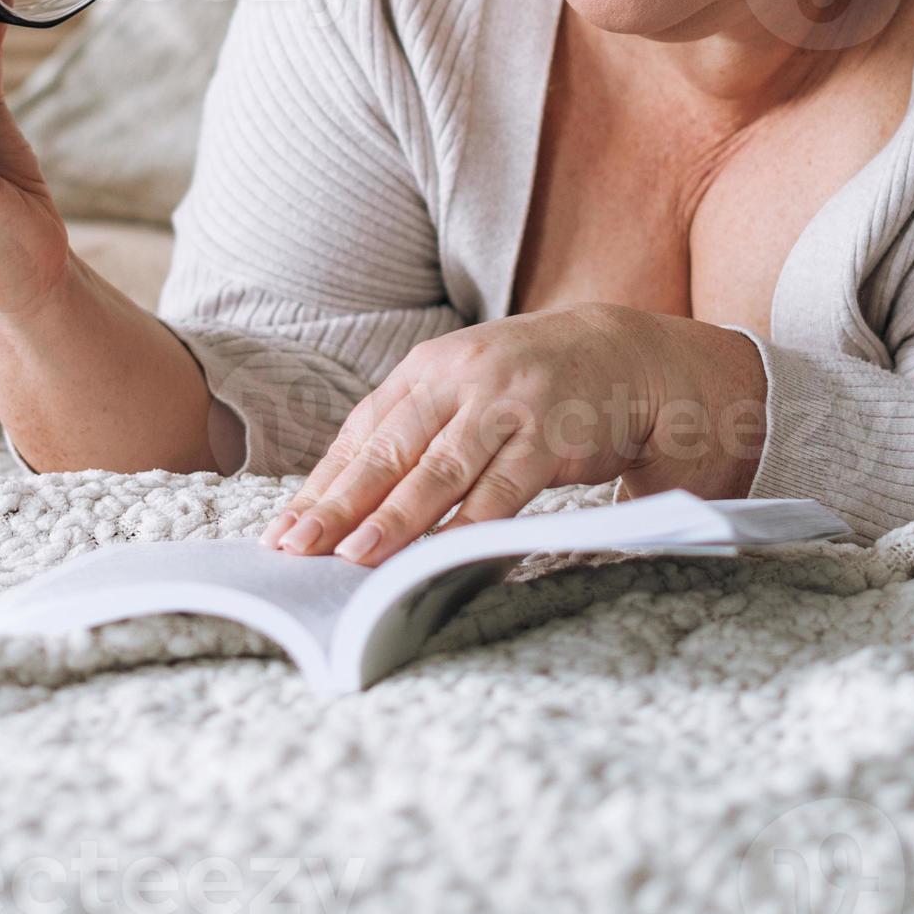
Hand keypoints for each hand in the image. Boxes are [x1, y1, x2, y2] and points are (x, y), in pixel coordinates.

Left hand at [262, 304, 767, 565]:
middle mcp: (462, 380)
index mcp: (429, 368)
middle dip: (338, 504)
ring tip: (354, 557)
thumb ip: (415, 428)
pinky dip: (470, 525)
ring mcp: (507, 406)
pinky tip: (439, 555)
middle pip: (388, 450)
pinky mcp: (551, 436)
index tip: (285, 528)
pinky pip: (504, 490)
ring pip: (439, 471)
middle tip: (296, 548)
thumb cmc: (531, 384)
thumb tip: (345, 491)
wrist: (628, 356)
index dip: (323, 483)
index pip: (363, 431)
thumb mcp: (466, 387)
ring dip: (393, 519)